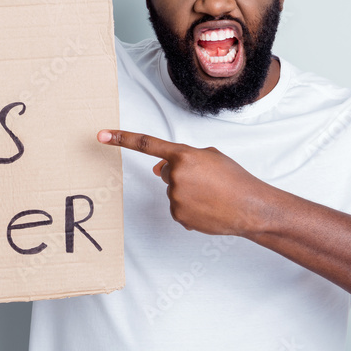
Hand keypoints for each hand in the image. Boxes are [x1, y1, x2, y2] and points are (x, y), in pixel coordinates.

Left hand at [97, 129, 269, 235]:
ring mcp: (175, 196)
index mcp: (183, 155)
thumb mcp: (210, 157)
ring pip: (173, 191)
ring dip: (188, 192)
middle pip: (167, 173)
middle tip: (207, 182)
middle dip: (182, 175)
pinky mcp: (177, 215)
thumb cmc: (234, 179)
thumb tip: (158, 170)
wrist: (249, 207)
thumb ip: (183, 158)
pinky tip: (208, 208)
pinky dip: (190, 208)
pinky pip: (177, 208)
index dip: (121, 139)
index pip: (146, 144)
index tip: (101, 135)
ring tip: (211, 196)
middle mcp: (175, 175)